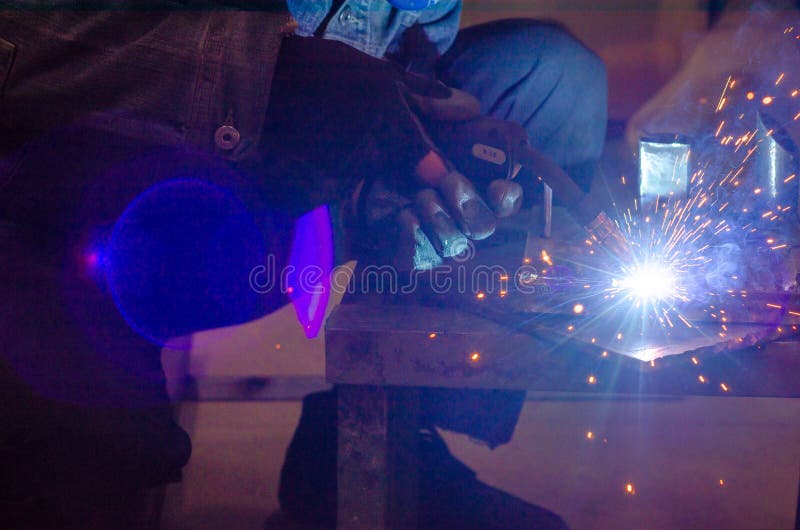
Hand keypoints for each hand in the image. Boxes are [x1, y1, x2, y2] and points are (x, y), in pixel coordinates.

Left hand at [352, 82, 522, 269]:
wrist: (288, 130)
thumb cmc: (337, 109)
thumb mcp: (387, 97)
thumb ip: (431, 103)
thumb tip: (472, 108)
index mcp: (440, 158)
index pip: (493, 188)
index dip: (506, 194)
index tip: (498, 187)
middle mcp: (431, 193)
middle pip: (482, 226)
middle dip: (475, 212)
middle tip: (449, 185)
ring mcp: (407, 221)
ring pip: (454, 248)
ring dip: (446, 226)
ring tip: (421, 199)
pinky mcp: (379, 241)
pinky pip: (415, 260)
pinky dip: (418, 242)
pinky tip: (403, 217)